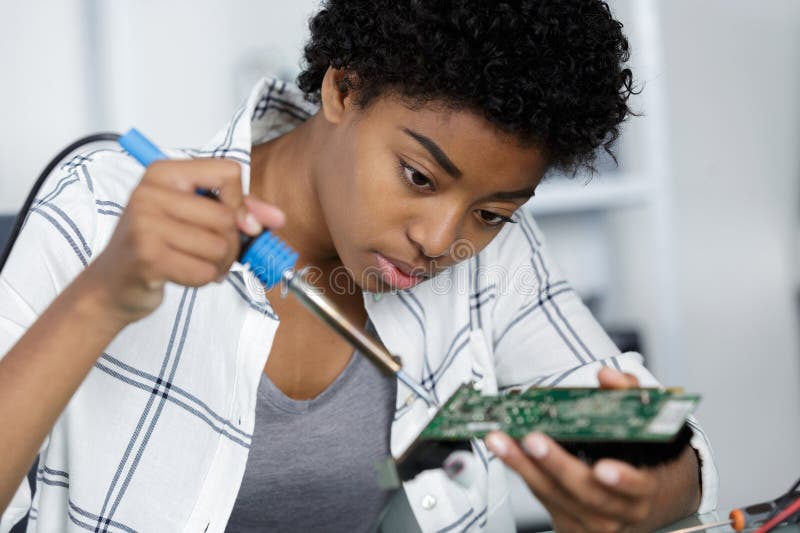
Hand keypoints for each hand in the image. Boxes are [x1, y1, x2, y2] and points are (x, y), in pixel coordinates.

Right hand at [83, 159, 284, 323]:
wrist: (112, 284)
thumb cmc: (157, 245)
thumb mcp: (195, 216)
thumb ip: (238, 210)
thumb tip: (277, 218)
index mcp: (163, 172)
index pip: (228, 172)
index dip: (241, 203)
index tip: (237, 222)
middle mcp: (150, 192)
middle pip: (228, 217)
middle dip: (232, 244)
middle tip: (213, 253)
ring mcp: (145, 224)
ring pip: (220, 246)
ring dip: (219, 265)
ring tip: (198, 263)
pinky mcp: (147, 257)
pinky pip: (204, 270)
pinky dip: (204, 279)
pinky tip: (186, 275)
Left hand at [485, 368, 666, 532]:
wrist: (628, 498)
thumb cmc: (633, 457)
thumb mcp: (640, 424)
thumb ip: (626, 394)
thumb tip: (608, 376)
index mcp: (645, 486)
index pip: (639, 485)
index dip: (622, 480)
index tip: (603, 469)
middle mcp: (619, 510)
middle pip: (586, 492)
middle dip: (556, 465)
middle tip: (533, 440)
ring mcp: (591, 521)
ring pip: (555, 495)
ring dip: (523, 465)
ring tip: (503, 441)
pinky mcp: (566, 522)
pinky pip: (540, 496)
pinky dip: (521, 470)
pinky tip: (505, 451)